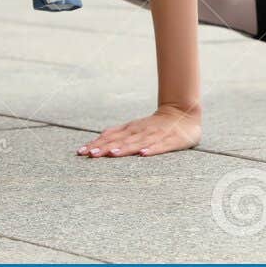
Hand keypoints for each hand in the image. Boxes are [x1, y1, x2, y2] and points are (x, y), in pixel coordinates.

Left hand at [77, 103, 200, 157]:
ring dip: (124, 148)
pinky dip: (152, 150)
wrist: (184, 112)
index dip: (97, 144)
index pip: (111, 137)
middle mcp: (141, 131)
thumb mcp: (134, 127)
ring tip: (112, 154)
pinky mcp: (172, 140)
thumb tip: (96, 140)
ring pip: (138, 143)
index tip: (82, 152)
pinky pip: (161, 146)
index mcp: (131, 129)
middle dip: (105, 147)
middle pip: (121, 140)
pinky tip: (143, 154)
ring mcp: (156, 135)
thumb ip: (117, 133)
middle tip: (91, 155)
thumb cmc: (156, 124)